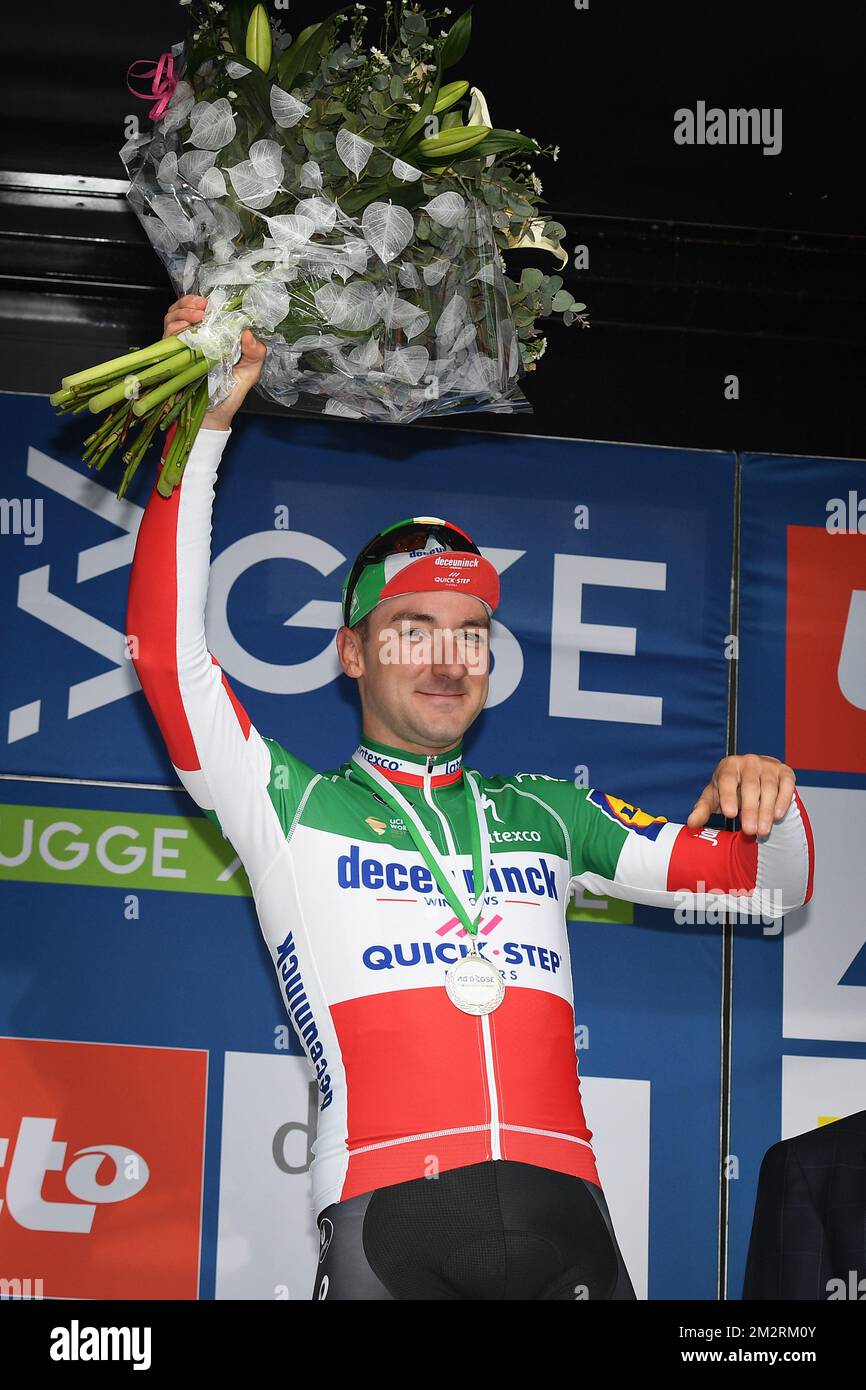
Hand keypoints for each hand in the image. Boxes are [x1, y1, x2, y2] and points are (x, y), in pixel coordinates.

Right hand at [162, 294, 266, 429]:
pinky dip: (173, 329)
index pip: (203, 310)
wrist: (214, 417)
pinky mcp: (172, 358)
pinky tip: (185, 329)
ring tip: (196, 316)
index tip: (211, 302)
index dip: (203, 301)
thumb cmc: (231, 394)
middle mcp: (195, 338)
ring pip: (171, 318)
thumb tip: (248, 333)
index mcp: (213, 336)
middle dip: (189, 303)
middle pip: (183, 309)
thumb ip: (255, 352)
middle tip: (201, 306)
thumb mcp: (250, 372)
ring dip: (182, 312)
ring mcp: (182, 347)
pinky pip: (166, 337)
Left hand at [686, 754, 795, 835]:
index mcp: (728, 766)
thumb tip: (691, 823)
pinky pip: (786, 786)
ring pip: (768, 788)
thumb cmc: (731, 788)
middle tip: (749, 831)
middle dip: (750, 810)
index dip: (728, 796)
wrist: (755, 775)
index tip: (730, 814)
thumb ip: (703, 809)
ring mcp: (768, 766)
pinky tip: (777, 816)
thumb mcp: (714, 796)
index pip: (727, 779)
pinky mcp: (785, 772)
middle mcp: (749, 762)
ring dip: (766, 810)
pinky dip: (783, 801)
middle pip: (750, 786)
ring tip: (763, 830)